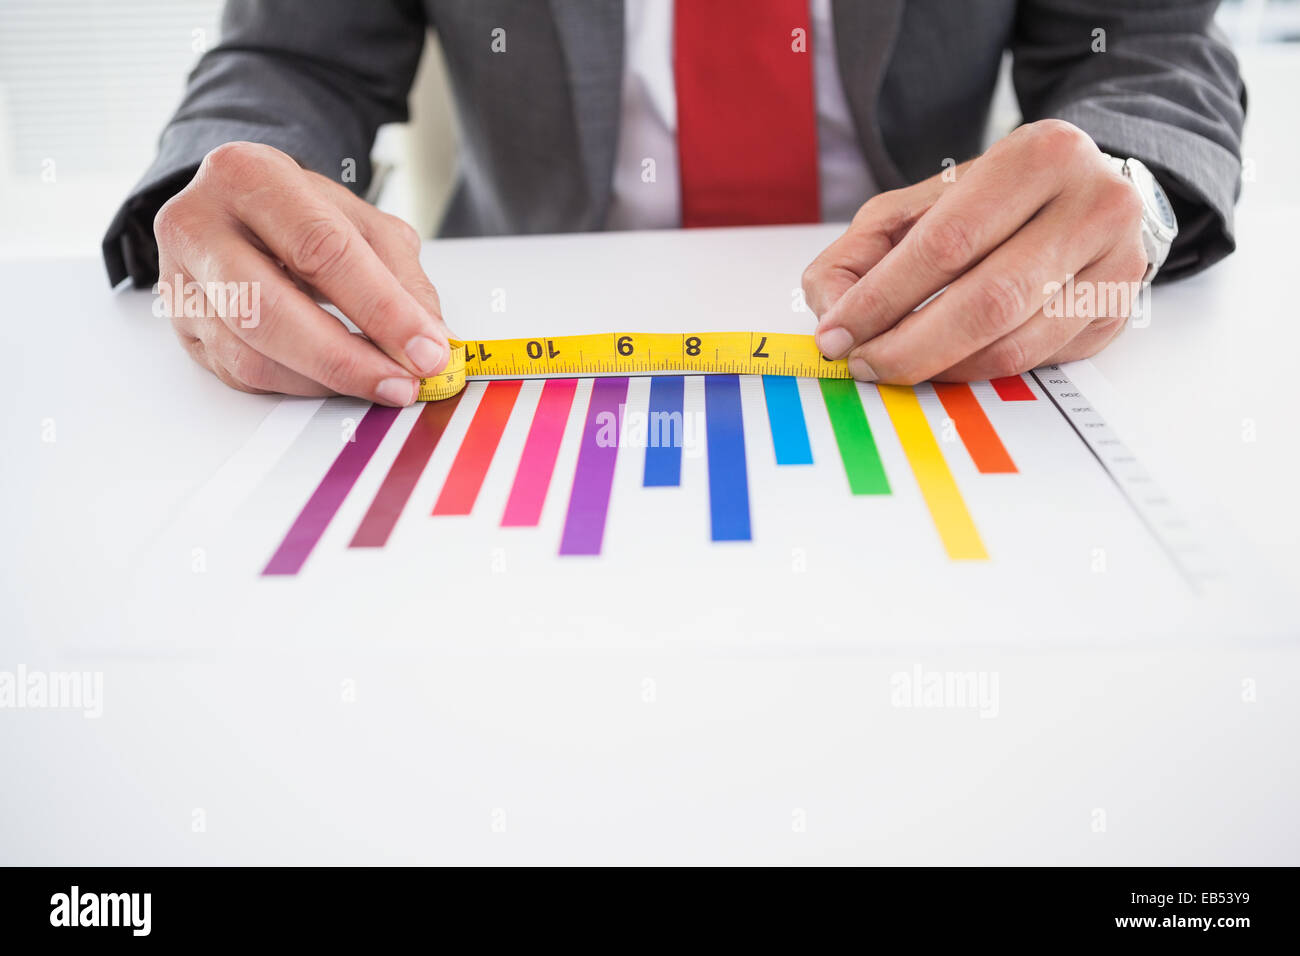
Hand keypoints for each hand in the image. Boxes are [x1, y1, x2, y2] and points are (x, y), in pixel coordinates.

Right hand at [154, 141, 449, 404]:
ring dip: (325, 381)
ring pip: (250, 354)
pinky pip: (240, 374)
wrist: (238, 212)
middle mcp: (198, 224)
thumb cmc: (302, 215)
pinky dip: (298, 387)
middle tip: (403, 384)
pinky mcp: (180, 328)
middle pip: (269, 309)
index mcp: (248, 176)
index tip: (427, 350)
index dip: (380, 307)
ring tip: (378, 384)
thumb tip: (434, 342)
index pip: (321, 249)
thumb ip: (402, 279)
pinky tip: (335, 381)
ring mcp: (179, 280)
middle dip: (347, 359)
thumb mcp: (363, 225)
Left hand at [802, 119, 1148, 382]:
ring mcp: (1117, 263)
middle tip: (863, 364)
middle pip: (986, 301)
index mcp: (1038, 157)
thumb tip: (832, 312)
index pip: (946, 243)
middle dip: (909, 346)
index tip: (837, 334)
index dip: (881, 298)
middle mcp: (1093, 204)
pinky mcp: (1118, 313)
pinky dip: (979, 372)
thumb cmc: (994, 202)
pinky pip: (1036, 363)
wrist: (1088, 196)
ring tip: (898, 365)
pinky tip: (948, 362)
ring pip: (1014, 344)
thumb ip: (863, 249)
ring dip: (941, 368)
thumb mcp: (922, 203)